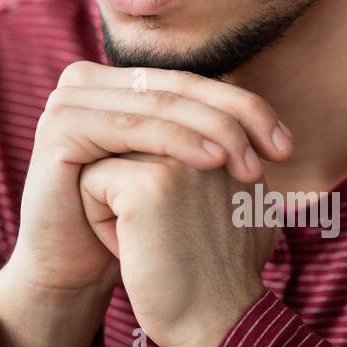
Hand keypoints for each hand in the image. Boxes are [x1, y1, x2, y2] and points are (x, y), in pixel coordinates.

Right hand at [6, 60, 293, 295]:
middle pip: (176, 88)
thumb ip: (203, 135)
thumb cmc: (127, 222)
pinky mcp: (58, 127)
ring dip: (214, 130)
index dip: (244, 107)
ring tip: (251, 163)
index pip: (189, 83)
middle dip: (236, 118)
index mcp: (113, 81)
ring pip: (157, 105)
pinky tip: (212, 163)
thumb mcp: (168, 171)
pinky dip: (175, 141)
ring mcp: (66, 99)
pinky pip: (129, 127)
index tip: (288, 145)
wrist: (72, 267)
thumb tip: (269, 119)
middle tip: (280, 152)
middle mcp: (85, 80)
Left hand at [78, 152, 279, 346]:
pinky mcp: (150, 184)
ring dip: (113, 202)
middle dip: (129, 188)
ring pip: (105, 157)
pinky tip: (134, 248)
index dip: (152, 184)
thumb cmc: (214, 270)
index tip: (186, 227)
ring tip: (151, 239)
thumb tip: (185, 138)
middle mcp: (209, 139)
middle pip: (126, 140)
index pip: (151, 133)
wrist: (215, 325)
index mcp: (230, 138)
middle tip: (167, 236)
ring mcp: (181, 158)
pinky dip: (99, 220)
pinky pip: (90, 180)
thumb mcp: (229, 202)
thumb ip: (211, 161)